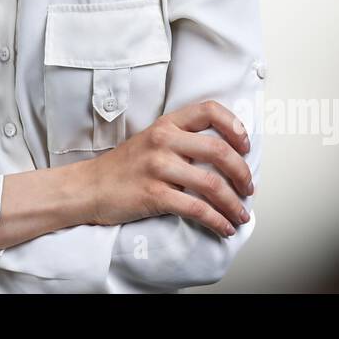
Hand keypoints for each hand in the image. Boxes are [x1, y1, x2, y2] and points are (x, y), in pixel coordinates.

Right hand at [80, 100, 253, 237]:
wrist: (89, 188)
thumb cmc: (123, 167)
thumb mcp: (151, 141)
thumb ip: (181, 141)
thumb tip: (223, 156)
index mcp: (166, 124)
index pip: (208, 110)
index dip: (234, 126)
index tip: (245, 145)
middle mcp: (163, 141)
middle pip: (218, 149)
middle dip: (242, 172)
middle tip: (249, 188)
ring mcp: (158, 167)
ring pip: (211, 184)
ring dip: (233, 204)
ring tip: (241, 216)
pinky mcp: (154, 194)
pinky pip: (196, 209)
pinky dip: (216, 221)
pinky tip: (223, 227)